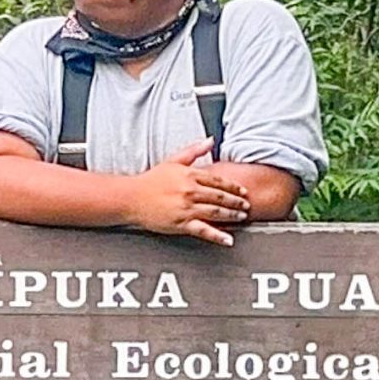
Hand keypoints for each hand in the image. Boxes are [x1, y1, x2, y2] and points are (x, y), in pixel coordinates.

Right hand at [131, 139, 249, 245]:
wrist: (131, 197)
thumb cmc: (150, 181)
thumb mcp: (173, 161)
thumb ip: (194, 151)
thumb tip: (210, 140)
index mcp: (189, 175)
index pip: (218, 181)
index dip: (233, 187)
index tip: (243, 191)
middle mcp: (190, 191)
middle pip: (220, 197)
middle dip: (236, 202)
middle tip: (247, 206)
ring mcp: (186, 207)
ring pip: (216, 212)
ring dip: (232, 215)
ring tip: (242, 218)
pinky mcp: (180, 223)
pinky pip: (204, 230)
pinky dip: (218, 235)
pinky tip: (228, 239)